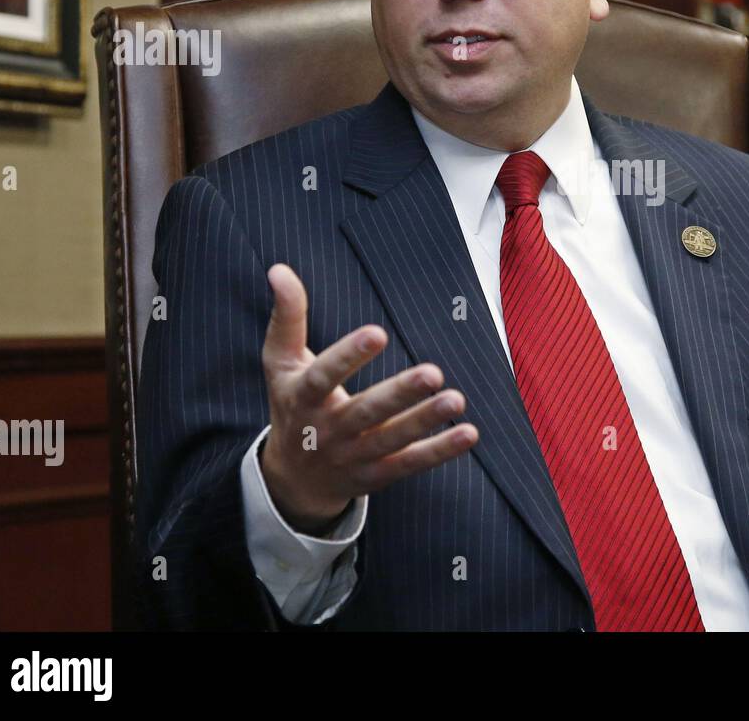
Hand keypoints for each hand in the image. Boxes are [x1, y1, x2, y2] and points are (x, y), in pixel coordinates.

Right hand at [259, 263, 477, 533]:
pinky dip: (439, 451)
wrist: (291, 479)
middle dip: (398, 394)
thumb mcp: (280, 363)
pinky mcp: (375, 475)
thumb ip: (287, 318)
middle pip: (364, 412)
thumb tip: (279, 269)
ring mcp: (352, 456)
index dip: (348, 356)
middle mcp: (327, 430)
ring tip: (456, 400)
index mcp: (302, 397)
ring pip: (391, 440)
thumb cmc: (292, 404)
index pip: (323, 376)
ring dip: (424, 421)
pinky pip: (409, 464)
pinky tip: (469, 433)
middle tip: (433, 373)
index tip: (378, 333)